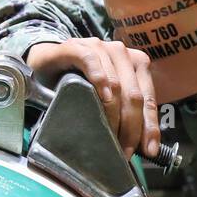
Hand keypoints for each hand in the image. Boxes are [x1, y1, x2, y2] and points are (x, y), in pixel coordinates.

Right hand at [25, 38, 159, 158]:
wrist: (47, 62)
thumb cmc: (79, 81)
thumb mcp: (106, 97)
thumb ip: (124, 113)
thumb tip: (140, 145)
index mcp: (136, 65)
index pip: (148, 98)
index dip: (149, 126)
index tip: (149, 150)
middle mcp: (122, 54)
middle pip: (134, 94)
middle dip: (131, 127)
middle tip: (124, 150)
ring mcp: (100, 48)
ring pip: (116, 83)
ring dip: (114, 112)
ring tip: (110, 134)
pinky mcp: (77, 47)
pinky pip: (91, 62)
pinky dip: (99, 79)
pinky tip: (102, 96)